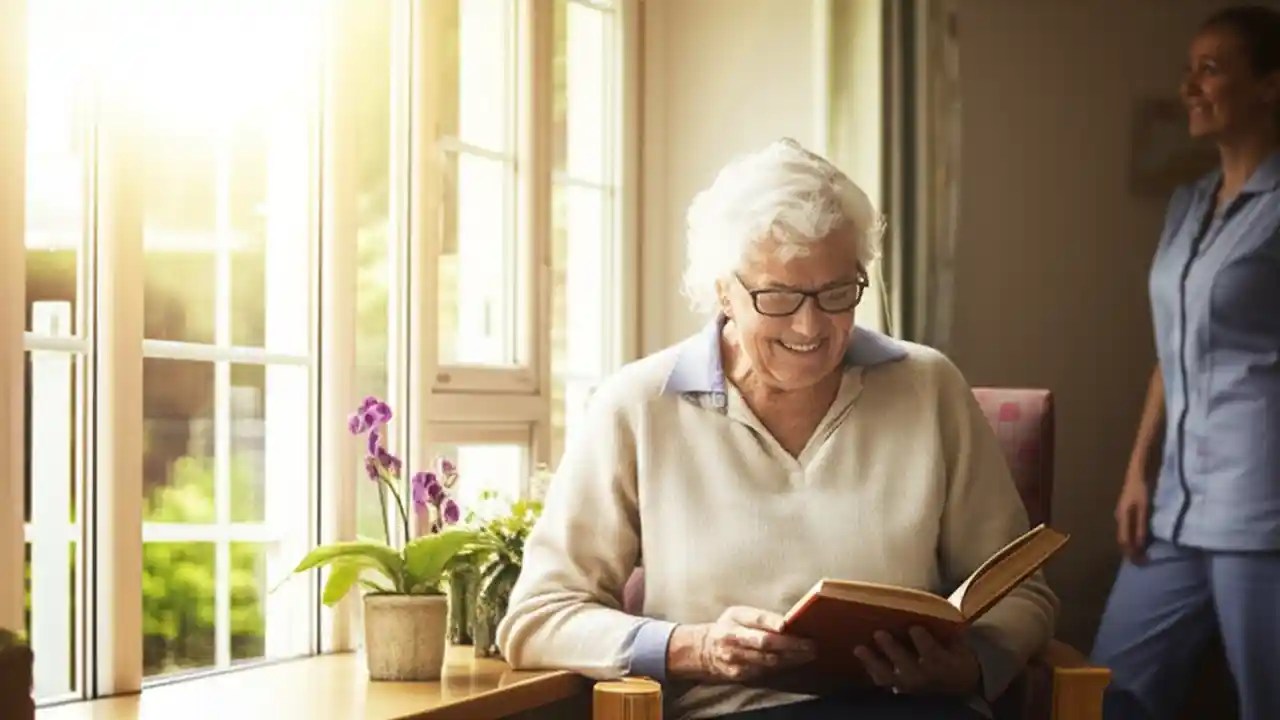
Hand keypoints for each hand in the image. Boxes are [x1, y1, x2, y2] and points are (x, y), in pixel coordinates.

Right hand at [666, 606, 816, 682]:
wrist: (705, 651)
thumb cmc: (729, 627)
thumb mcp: (737, 614)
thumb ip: (759, 617)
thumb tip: (787, 622)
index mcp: (733, 620)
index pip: (754, 619)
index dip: (770, 621)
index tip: (786, 625)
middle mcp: (733, 640)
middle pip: (764, 642)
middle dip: (790, 644)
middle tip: (810, 644)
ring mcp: (736, 660)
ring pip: (768, 660)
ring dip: (792, 657)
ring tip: (810, 653)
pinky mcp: (740, 674)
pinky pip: (766, 670)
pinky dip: (783, 666)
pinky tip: (797, 661)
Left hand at [853, 627, 980, 695]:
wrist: (959, 683)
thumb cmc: (955, 655)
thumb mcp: (958, 643)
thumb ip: (946, 629)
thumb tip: (933, 607)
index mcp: (942, 663)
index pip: (931, 654)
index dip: (922, 641)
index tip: (914, 627)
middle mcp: (924, 676)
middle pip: (906, 665)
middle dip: (892, 650)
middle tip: (879, 633)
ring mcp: (909, 684)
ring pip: (888, 676)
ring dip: (873, 662)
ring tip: (859, 648)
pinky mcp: (898, 686)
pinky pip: (881, 681)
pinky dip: (870, 669)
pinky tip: (860, 654)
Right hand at [1115, 465, 1151, 562]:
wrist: (1137, 474)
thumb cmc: (1141, 490)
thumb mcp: (1144, 509)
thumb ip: (1142, 527)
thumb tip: (1139, 545)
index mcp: (1122, 518)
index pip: (1124, 541)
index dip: (1132, 553)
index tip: (1142, 563)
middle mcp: (1119, 518)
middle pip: (1122, 539)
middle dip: (1131, 551)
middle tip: (1142, 561)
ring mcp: (1121, 514)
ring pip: (1124, 534)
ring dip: (1132, 544)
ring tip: (1142, 552)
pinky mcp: (1126, 511)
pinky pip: (1127, 529)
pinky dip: (1133, 537)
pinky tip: (1140, 538)